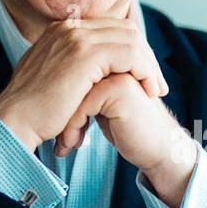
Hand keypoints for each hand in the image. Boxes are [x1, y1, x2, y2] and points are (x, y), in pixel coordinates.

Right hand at [0, 16, 167, 149]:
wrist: (14, 121)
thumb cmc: (34, 112)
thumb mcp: (54, 80)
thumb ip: (72, 69)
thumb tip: (91, 76)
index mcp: (62, 30)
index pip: (111, 29)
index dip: (133, 51)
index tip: (144, 77)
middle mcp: (69, 27)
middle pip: (125, 29)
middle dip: (146, 56)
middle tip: (156, 85)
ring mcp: (75, 37)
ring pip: (131, 39)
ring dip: (149, 64)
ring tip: (155, 90)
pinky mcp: (84, 54)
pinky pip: (129, 53)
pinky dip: (144, 70)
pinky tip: (147, 90)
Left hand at [54, 73, 197, 207]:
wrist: (158, 149)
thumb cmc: (128, 129)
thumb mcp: (100, 105)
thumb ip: (83, 88)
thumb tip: (48, 89)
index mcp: (107, 58)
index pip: (68, 73)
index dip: (59, 102)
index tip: (52, 127)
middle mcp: (113, 59)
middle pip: (68, 82)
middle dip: (58, 112)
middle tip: (56, 138)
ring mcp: (117, 71)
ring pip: (71, 94)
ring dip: (64, 123)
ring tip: (64, 144)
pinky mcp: (119, 88)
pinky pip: (81, 105)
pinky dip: (73, 128)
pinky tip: (73, 145)